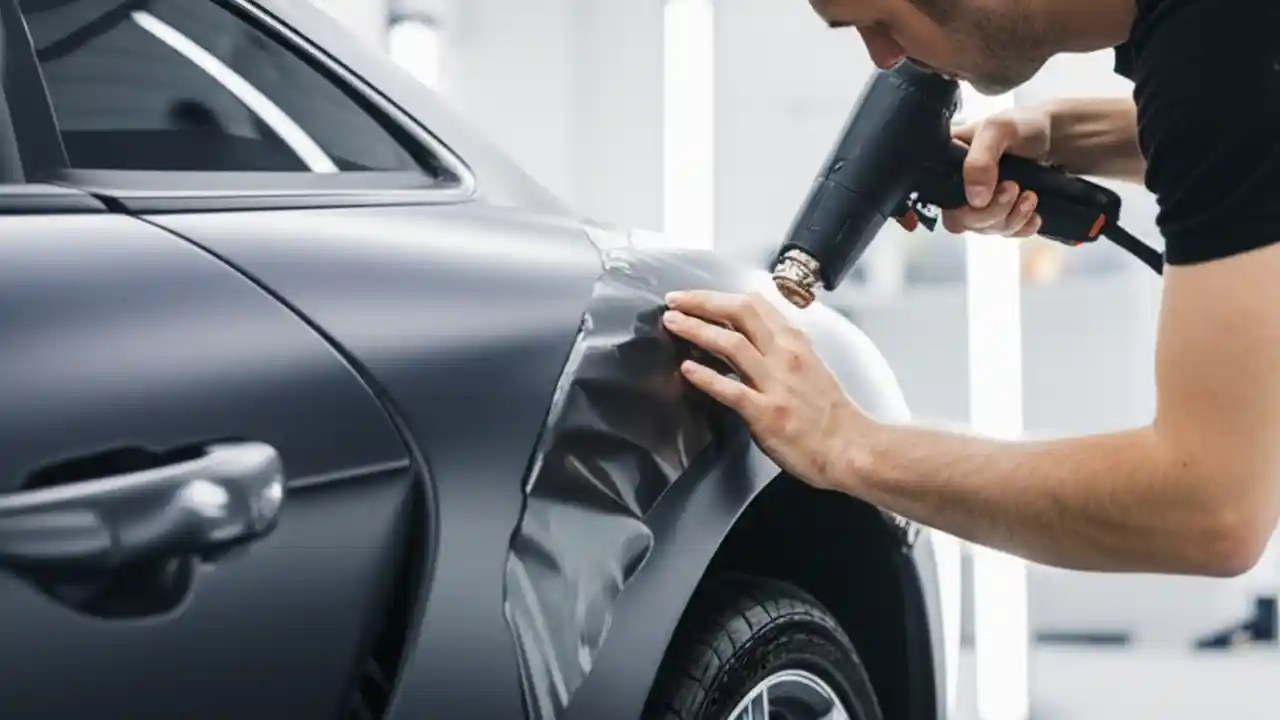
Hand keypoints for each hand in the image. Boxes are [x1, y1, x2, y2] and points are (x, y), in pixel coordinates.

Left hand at [662, 289, 870, 491]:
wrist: (851, 448)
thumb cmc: (829, 413)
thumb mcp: (809, 366)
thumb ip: (780, 348)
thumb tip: (749, 335)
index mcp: (794, 342)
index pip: (754, 304)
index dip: (719, 296)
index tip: (694, 296)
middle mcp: (784, 356)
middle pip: (739, 313)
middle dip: (702, 302)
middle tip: (674, 301)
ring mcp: (775, 384)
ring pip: (731, 344)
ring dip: (696, 330)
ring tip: (673, 323)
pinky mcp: (767, 413)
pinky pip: (731, 390)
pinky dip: (706, 377)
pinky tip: (687, 369)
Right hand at [941, 105, 1052, 237]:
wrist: (1061, 135)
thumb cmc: (1026, 125)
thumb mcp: (998, 129)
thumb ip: (979, 161)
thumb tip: (975, 199)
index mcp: (949, 163)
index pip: (940, 199)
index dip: (961, 206)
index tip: (985, 194)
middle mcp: (961, 185)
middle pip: (963, 220)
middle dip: (992, 211)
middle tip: (1014, 188)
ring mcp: (983, 201)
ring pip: (986, 228)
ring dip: (1011, 217)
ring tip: (1031, 196)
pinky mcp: (1005, 211)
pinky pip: (1006, 233)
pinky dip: (1022, 227)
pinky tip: (1034, 215)